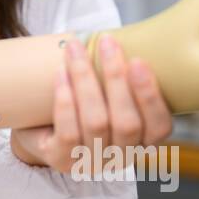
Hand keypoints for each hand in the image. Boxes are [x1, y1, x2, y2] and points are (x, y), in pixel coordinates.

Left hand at [12, 35, 172, 171]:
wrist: (37, 130)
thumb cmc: (80, 104)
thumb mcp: (107, 93)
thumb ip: (119, 75)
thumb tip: (116, 35)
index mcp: (141, 141)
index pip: (160, 126)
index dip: (150, 96)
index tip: (138, 60)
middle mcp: (121, 157)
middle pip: (126, 122)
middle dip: (116, 78)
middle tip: (106, 42)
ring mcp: (92, 162)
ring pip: (96, 122)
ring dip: (86, 80)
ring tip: (75, 49)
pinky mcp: (63, 160)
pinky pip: (68, 132)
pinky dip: (65, 100)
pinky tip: (60, 74)